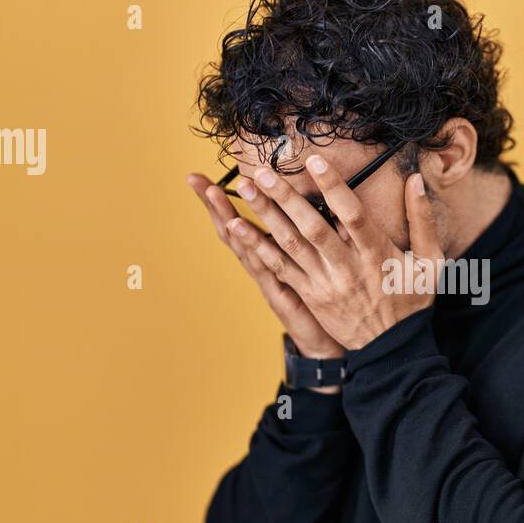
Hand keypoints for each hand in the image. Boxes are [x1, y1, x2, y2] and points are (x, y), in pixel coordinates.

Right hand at [186, 172, 346, 368]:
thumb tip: (313, 207)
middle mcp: (264, 268)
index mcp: (272, 258)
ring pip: (244, 245)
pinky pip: (263, 267)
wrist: (329, 346)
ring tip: (212, 192)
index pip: (245, 224)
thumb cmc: (326, 304)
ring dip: (226, 216)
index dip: (226, 202)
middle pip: (233, 231)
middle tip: (194, 178)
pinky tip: (236, 228)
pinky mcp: (280, 295)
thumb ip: (312, 240)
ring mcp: (269, 282)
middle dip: (214, 204)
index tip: (207, 176)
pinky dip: (249, 246)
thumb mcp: (318, 265)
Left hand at [224, 154, 441, 350]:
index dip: (333, 187)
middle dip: (286, 198)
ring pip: (291, 245)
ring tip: (246, 188)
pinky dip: (258, 248)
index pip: (352, 215)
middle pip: (313, 228)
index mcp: (376, 255)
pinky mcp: (310, 295)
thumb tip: (415, 181)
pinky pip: (279, 268)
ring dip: (266, 215)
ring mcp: (325, 283)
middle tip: (264, 171)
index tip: (315, 162)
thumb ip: (422, 220)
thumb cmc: (412, 299)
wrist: (392, 349)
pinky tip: (237, 228)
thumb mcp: (430, 262)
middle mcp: (347, 268)